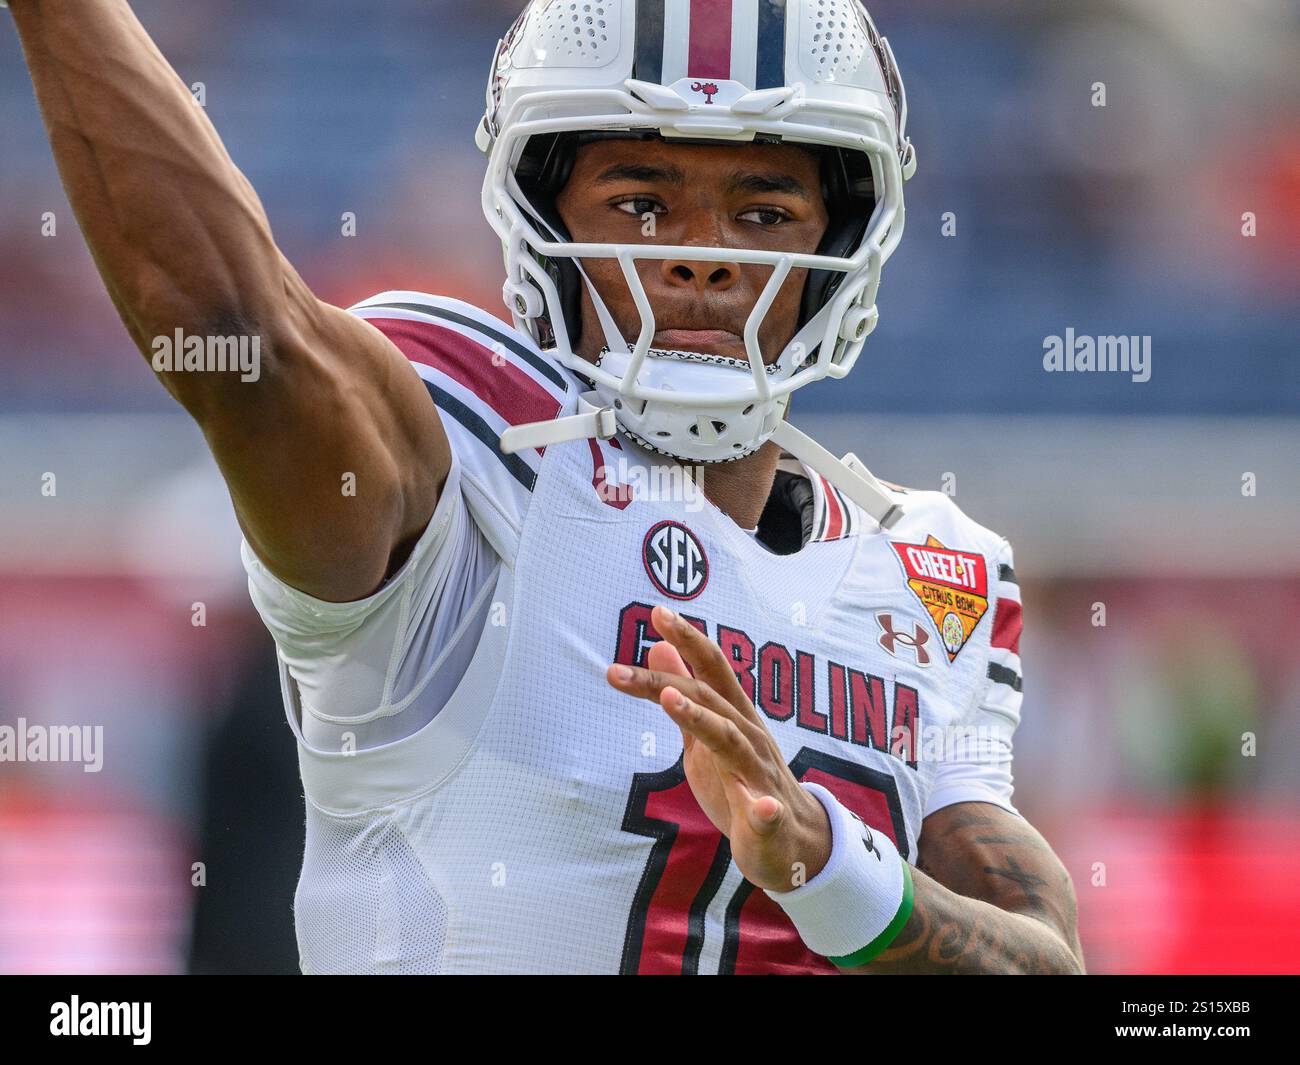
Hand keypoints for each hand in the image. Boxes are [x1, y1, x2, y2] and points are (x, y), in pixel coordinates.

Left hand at [606, 604, 831, 892]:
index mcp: (733, 716)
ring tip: (671, 701)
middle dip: (665, 682)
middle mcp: (748, 735)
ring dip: (702, 720)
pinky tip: (758, 807)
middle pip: (706, 700)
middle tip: (617, 670)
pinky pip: (767, 813)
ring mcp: (759, 775)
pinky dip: (763, 809)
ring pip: (730, 742)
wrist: (791, 839)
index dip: (687, 640)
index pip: (711, 669)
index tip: (657, 612)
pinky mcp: (768, 818)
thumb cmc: (744, 781)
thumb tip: (658, 647)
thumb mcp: (707, 734)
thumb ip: (685, 695)